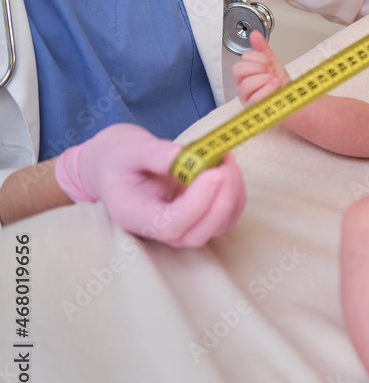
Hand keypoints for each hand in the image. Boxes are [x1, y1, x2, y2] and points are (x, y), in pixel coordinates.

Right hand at [54, 124, 245, 247]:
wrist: (118, 164)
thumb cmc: (120, 157)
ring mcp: (182, 227)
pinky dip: (236, 192)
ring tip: (225, 158)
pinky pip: (228, 215)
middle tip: (225, 164)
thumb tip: (190, 156)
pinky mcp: (200, 218)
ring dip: (232, 194)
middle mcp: (158, 230)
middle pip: (196, 235)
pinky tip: (228, 166)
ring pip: (218, 226)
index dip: (197, 204)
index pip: (170, 225)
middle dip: (221, 202)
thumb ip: (157, 153)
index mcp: (133, 215)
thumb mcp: (130, 147)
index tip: (214, 173)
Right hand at [233, 31, 290, 105]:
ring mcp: (247, 98)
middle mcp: (244, 86)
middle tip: (270, 71)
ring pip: (246, 84)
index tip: (269, 63)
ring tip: (275, 80)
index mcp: (246, 74)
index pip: (243, 59)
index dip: (258, 57)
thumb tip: (255, 34)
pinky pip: (255, 98)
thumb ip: (263, 49)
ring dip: (264, 79)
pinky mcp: (254, 109)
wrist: (293, 100)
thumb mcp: (273, 64)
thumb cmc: (282, 85)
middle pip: (238, 70)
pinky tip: (276, 85)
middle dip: (258, 67)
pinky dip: (268, 89)